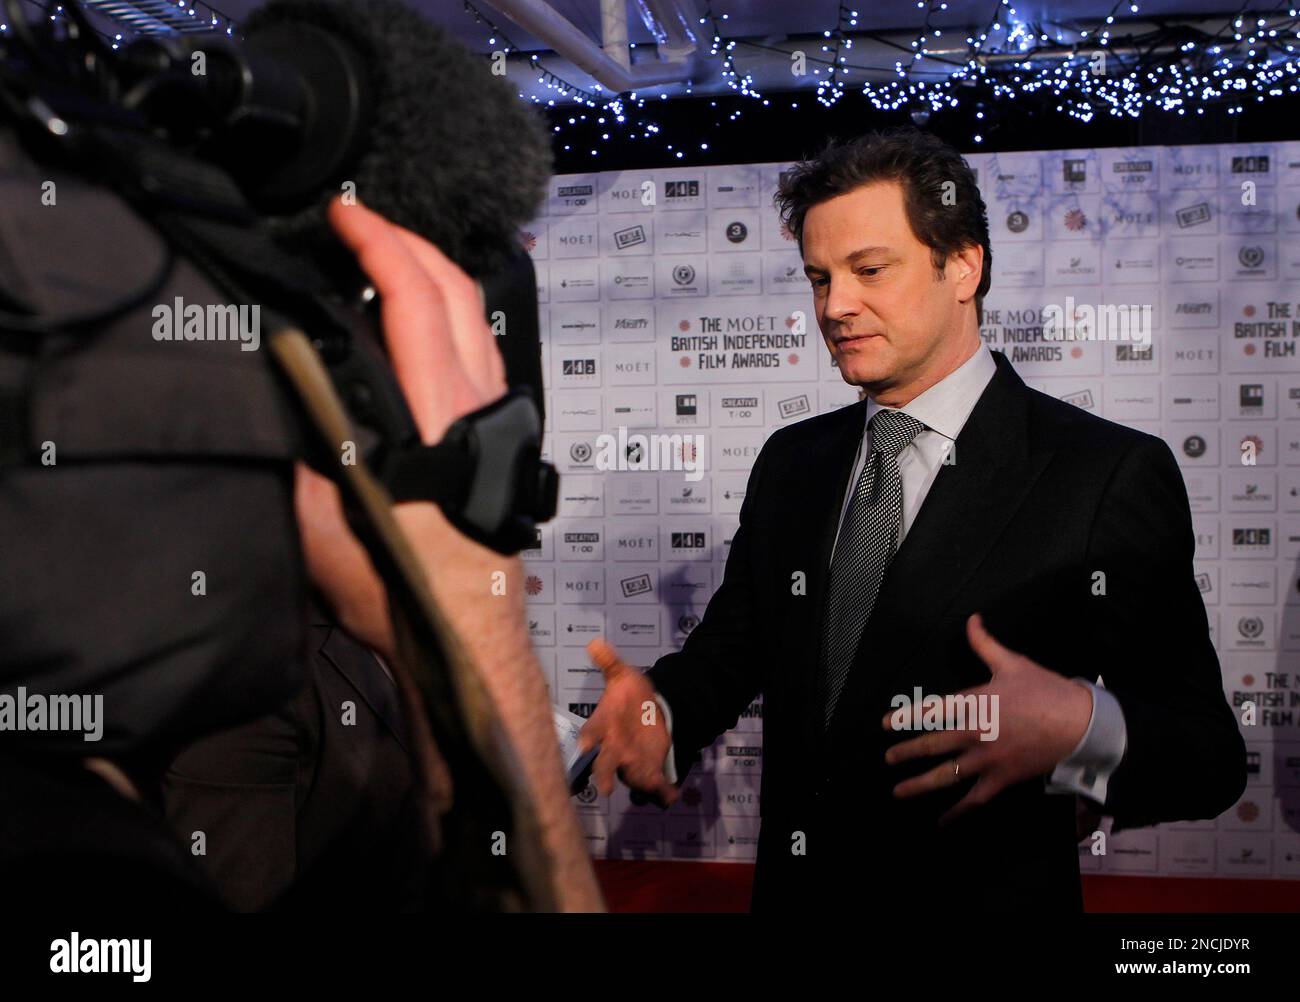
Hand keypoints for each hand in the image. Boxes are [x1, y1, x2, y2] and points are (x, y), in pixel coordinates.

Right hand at [297, 196, 509, 654]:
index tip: (346, 213)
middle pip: (457, 290)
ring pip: (475, 317)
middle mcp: (476, 402)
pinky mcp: (502, 435)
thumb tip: (286, 377)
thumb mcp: (326, 519)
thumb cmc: (403, 588)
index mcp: (436, 412)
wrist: (462, 634)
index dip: (379, 243)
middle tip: (362, 224)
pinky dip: (450, 314)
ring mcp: (496, 415)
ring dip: (434, 275)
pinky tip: (420, 322)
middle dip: (410, 242)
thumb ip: (308, 441)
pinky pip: (481, 349)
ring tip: (386, 260)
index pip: (414, 297)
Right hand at [578, 638, 677, 805]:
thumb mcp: (623, 675)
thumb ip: (609, 662)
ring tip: (652, 787)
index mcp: (604, 725)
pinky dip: (662, 792)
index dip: (588, 739)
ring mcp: (630, 761)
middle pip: (605, 763)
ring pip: (631, 777)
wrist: (649, 710)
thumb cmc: (629, 695)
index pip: (592, 732)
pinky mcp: (648, 768)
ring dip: (640, 783)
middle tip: (604, 787)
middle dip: (604, 774)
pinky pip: (654, 785)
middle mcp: (613, 747)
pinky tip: (672, 794)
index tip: (585, 746)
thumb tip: (594, 642)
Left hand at [881, 613, 1092, 825]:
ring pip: (947, 775)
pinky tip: (941, 822)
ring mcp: (988, 759)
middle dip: (907, 752)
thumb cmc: (1045, 691)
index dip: (905, 717)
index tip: (884, 725)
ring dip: (920, 785)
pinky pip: (975, 800)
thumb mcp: (1012, 663)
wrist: (1079, 724)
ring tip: (898, 791)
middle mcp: (975, 733)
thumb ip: (985, 643)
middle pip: (933, 744)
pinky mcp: (1002, 779)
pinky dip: (957, 813)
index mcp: (975, 703)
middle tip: (888, 758)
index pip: (931, 710)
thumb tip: (971, 618)